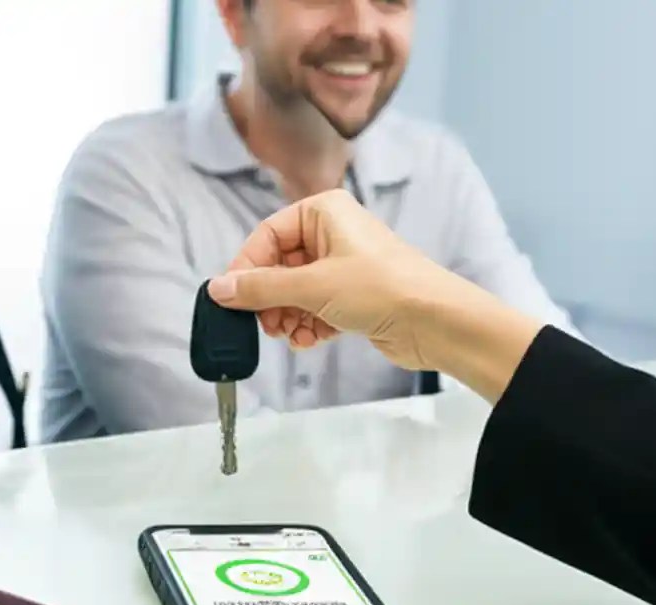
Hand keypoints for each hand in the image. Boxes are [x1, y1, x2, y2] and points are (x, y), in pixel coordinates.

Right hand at [208, 189, 543, 401]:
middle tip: (266, 324)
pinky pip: (314, 308)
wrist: (437, 322)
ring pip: (295, 291)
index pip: (267, 236)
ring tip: (293, 335)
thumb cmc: (383, 288)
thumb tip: (218, 289)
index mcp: (323, 212)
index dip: (247, 268)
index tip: (232, 298)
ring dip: (288, 317)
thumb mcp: (313, 286)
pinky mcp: (353, 297)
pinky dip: (308, 325)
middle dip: (270, 299)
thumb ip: (261, 289)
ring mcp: (344, 266)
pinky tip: (311, 340)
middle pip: (279, 266)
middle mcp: (333, 234)